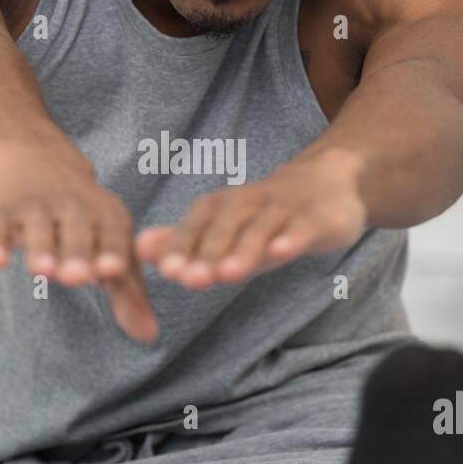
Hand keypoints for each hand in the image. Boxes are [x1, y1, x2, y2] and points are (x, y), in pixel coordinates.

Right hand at [0, 140, 158, 342]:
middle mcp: (72, 205)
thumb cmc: (83, 222)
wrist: (37, 162)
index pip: (113, 234)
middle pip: (77, 230)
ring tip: (42, 271)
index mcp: (107, 215)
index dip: (112, 251)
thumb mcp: (109, 250)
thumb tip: (149, 336)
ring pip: (38, 227)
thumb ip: (127, 294)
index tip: (112, 270)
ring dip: (40, 248)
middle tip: (76, 277)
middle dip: (77, 253)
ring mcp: (33, 205)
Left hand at [135, 149, 367, 289]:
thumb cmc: (264, 217)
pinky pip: (301, 227)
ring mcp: (283, 209)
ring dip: (244, 249)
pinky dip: (291, 238)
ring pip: (260, 229)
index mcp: (220, 208)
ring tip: (229, 274)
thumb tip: (136, 248)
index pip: (195, 227)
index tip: (166, 270)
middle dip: (207, 253)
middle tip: (191, 279)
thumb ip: (183, 242)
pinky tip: (282, 252)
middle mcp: (248, 203)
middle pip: (225, 227)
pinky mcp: (315, 217)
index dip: (182, 247)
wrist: (325, 184)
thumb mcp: (224, 231)